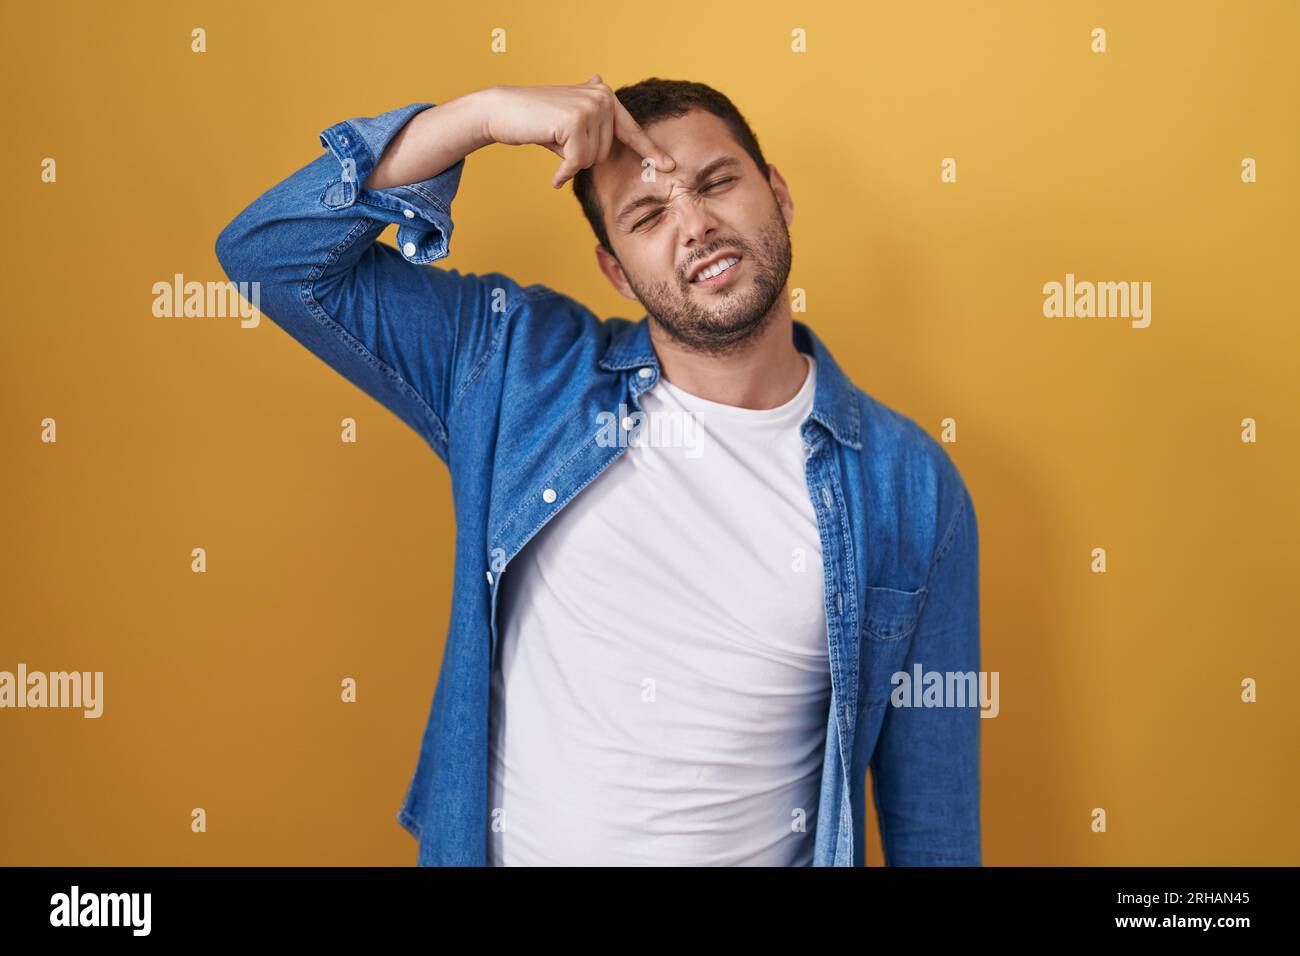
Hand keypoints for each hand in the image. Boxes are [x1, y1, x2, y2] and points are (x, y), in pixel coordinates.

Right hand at [484, 75, 676, 188]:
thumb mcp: (571, 115)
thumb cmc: (537, 119)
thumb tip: (599, 79)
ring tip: (553, 141)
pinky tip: (554, 172)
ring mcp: (591, 107)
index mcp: (605, 96)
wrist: (503, 110)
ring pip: (592, 159)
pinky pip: (577, 162)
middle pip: (606, 153)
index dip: (650, 151)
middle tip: (560, 141)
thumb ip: (592, 112)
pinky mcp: (576, 121)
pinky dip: (563, 172)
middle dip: (582, 156)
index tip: (670, 166)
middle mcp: (603, 97)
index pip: (631, 130)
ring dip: (570, 161)